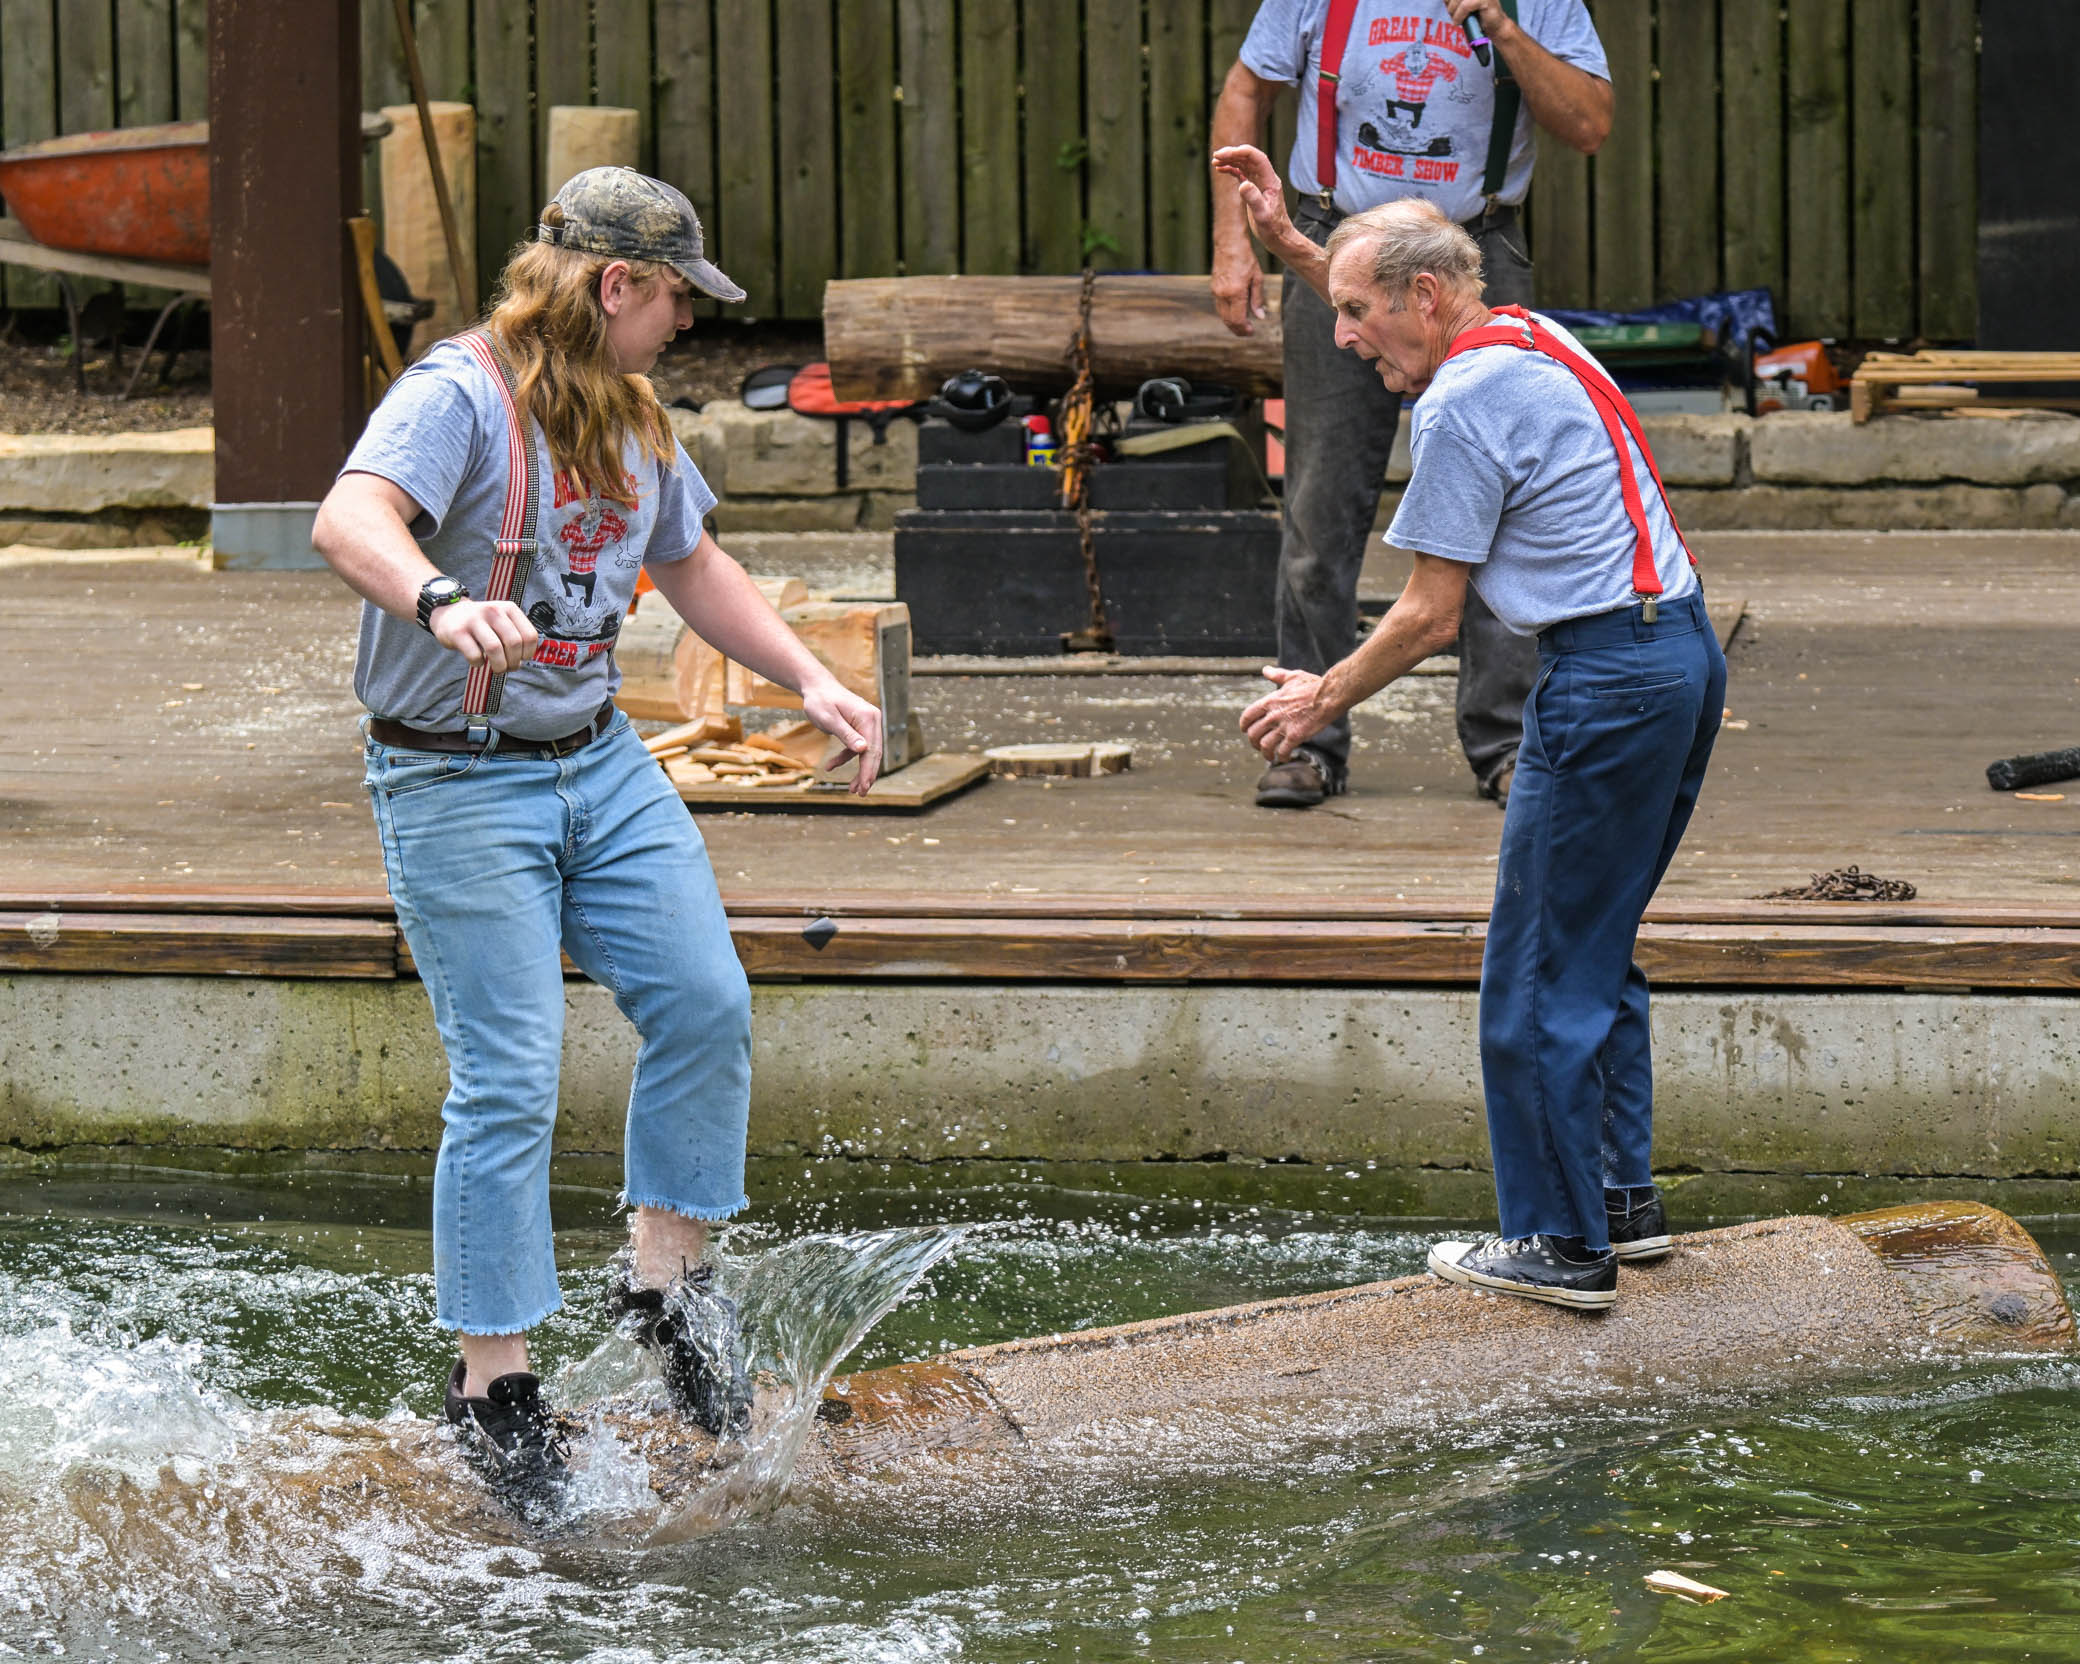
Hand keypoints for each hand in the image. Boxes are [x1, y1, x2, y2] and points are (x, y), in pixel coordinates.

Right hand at [429, 599, 538, 672]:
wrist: (448, 614)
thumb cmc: (481, 625)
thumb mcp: (502, 622)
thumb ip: (515, 636)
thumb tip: (521, 662)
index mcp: (509, 608)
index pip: (529, 635)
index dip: (528, 653)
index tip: (521, 659)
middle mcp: (493, 610)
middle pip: (513, 643)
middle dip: (514, 662)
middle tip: (507, 668)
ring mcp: (474, 620)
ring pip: (495, 649)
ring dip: (499, 666)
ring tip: (497, 669)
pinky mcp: (458, 632)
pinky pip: (474, 655)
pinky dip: (479, 664)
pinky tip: (478, 661)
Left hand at [802, 678, 883, 795]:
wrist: (815, 687)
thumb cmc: (820, 700)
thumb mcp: (830, 719)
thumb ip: (847, 735)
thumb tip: (864, 750)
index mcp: (869, 718)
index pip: (872, 750)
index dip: (868, 771)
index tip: (863, 787)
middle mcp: (872, 721)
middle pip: (874, 753)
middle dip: (867, 775)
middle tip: (860, 793)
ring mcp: (866, 725)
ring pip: (867, 753)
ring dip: (859, 771)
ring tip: (852, 789)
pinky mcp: (859, 728)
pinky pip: (855, 748)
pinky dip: (844, 758)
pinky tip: (831, 767)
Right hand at [1211, 145, 1294, 258]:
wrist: (1278, 236)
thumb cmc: (1273, 228)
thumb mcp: (1262, 215)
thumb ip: (1254, 199)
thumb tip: (1242, 184)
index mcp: (1270, 180)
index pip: (1256, 158)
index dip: (1240, 152)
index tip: (1224, 154)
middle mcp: (1266, 178)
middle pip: (1249, 158)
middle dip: (1233, 153)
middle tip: (1216, 156)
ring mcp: (1259, 182)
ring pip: (1244, 164)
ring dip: (1230, 160)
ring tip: (1215, 161)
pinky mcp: (1253, 188)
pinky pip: (1242, 173)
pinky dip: (1231, 169)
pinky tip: (1220, 169)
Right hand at [1211, 241, 1266, 336]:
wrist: (1229, 243)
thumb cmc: (1246, 259)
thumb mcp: (1257, 278)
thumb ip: (1257, 299)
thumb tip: (1259, 317)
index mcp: (1236, 293)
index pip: (1238, 320)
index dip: (1245, 329)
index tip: (1252, 332)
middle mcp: (1223, 294)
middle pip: (1228, 321)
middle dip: (1238, 329)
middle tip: (1248, 332)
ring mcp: (1216, 292)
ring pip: (1222, 315)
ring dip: (1232, 322)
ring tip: (1243, 324)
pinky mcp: (1213, 288)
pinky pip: (1220, 307)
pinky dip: (1227, 313)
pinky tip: (1235, 312)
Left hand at [1240, 665, 1335, 761]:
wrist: (1330, 695)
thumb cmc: (1313, 685)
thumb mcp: (1292, 676)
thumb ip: (1277, 675)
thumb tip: (1266, 670)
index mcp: (1270, 701)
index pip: (1248, 716)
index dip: (1244, 725)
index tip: (1245, 730)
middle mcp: (1273, 715)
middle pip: (1254, 734)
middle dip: (1254, 742)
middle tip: (1258, 746)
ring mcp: (1284, 726)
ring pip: (1265, 745)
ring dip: (1266, 753)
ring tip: (1270, 756)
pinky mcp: (1296, 736)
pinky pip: (1283, 751)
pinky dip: (1282, 757)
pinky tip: (1285, 758)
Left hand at [1446, 0, 1514, 44]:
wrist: (1495, 27)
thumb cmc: (1479, 16)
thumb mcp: (1463, 4)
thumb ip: (1454, 0)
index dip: (1448, 0)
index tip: (1448, 5)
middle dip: (1450, 4)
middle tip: (1452, 13)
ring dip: (1453, 10)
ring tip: (1456, 19)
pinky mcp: (1486, 0)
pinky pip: (1465, 6)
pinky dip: (1459, 16)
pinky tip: (1458, 22)